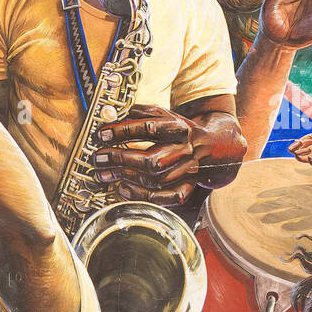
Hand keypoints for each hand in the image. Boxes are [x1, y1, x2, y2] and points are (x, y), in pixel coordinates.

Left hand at [92, 104, 230, 207]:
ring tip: (103, 174)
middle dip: (121, 160)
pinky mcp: (187, 187)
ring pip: (154, 180)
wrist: (213, 145)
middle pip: (151, 160)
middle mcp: (185, 150)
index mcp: (179, 128)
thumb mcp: (165, 114)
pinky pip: (165, 198)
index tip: (101, 134)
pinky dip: (142, 196)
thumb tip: (114, 114)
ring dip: (125, 178)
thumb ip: (141, 113)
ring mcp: (188, 171)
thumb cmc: (180, 129)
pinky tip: (123, 189)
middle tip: (98, 158)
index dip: (123, 131)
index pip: (149, 128)